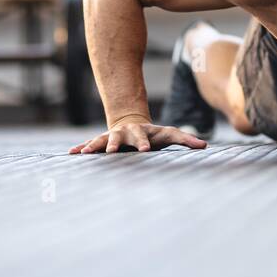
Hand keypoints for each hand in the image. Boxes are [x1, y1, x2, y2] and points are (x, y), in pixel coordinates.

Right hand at [68, 117, 207, 153]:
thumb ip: (186, 139)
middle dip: (114, 144)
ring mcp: (110, 136)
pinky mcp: (101, 141)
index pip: (142, 138)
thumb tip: (205, 145)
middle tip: (110, 152)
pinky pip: (89, 145)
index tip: (143, 150)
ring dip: (93, 146)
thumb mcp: (171, 134)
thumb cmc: (154, 134)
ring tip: (84, 153)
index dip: (143, 143)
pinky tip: (71, 154)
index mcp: (140, 133)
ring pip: (100, 140)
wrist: (131, 123)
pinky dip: (81, 148)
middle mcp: (123, 133)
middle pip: (118, 137)